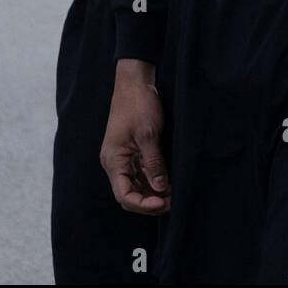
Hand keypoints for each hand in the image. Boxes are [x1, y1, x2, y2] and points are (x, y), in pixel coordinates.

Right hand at [100, 58, 170, 214]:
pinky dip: (152, 181)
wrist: (135, 83)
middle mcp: (115, 163)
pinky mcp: (131, 152)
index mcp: (114, 160)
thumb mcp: (148, 135)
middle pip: (128, 194)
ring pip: (135, 186)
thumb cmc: (139, 105)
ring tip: (173, 193)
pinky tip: (167, 182)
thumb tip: (161, 189)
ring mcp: (123, 158)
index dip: (143, 204)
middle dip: (149, 202)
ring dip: (152, 193)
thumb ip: (154, 164)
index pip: (124, 195)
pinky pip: (139, 174)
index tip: (164, 203)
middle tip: (172, 201)